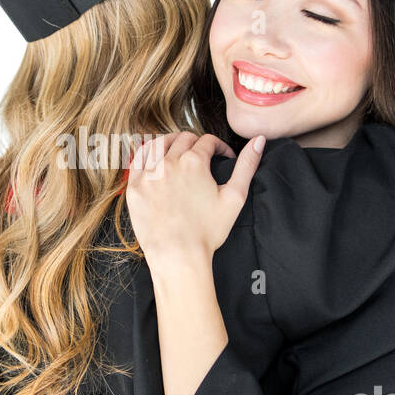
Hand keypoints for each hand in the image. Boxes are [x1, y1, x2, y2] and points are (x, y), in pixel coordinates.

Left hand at [125, 132, 265, 266]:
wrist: (177, 255)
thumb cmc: (207, 231)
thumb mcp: (235, 197)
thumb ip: (247, 165)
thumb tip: (259, 140)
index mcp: (195, 162)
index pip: (208, 141)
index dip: (219, 147)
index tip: (223, 157)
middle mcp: (169, 163)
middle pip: (183, 139)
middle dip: (197, 143)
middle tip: (202, 156)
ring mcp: (149, 174)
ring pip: (159, 144)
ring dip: (171, 142)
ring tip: (178, 151)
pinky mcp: (135, 188)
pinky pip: (138, 160)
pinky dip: (148, 154)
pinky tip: (155, 160)